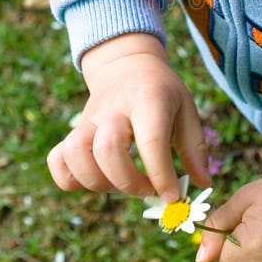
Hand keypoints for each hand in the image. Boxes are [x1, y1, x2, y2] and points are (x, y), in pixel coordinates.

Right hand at [46, 33, 210, 200]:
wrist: (126, 65)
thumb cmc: (161, 92)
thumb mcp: (186, 109)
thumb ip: (195, 148)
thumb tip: (203, 185)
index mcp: (148, 100)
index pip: (151, 141)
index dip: (161, 175)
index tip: (172, 196)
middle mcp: (113, 109)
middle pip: (108, 150)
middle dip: (129, 182)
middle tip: (147, 189)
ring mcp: (88, 119)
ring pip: (77, 155)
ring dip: (99, 182)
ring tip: (121, 184)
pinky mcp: (73, 131)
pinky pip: (58, 160)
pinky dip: (70, 179)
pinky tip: (95, 180)